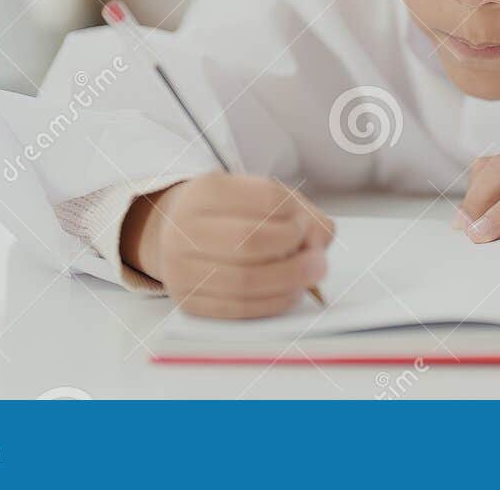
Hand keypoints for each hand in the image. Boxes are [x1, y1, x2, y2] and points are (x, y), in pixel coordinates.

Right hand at [120, 172, 333, 318]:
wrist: (184, 234)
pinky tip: (290, 293)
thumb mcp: (267, 198)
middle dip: (294, 254)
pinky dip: (274, 303)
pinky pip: (237, 309)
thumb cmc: (237, 215)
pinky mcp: (187, 301)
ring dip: (289, 282)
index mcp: (208, 189)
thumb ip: (303, 214)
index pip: (266, 199)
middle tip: (319, 262)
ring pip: (244, 281)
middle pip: (250, 242)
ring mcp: (179, 266)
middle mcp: (185, 226)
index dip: (295, 214)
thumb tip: (316, 244)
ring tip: (309, 277)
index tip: (304, 223)